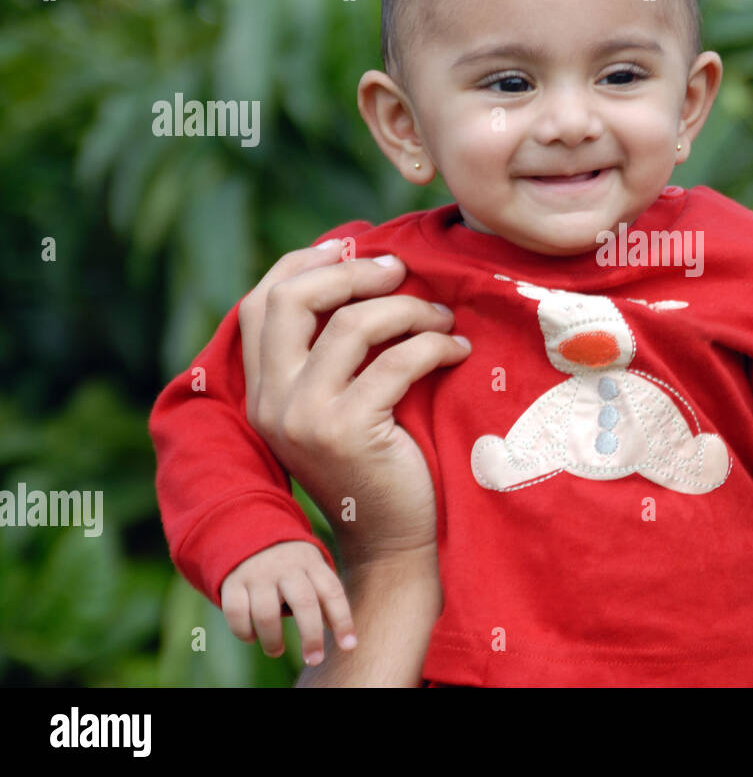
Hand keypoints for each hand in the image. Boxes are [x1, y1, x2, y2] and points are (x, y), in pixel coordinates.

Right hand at [220, 540, 353, 665]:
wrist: (249, 531)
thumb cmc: (290, 563)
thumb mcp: (312, 569)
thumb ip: (326, 598)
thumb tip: (345, 636)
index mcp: (311, 563)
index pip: (332, 592)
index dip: (343, 620)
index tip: (349, 645)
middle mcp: (286, 567)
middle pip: (303, 603)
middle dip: (311, 636)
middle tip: (314, 659)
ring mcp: (258, 574)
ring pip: (267, 613)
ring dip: (273, 640)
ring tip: (277, 650)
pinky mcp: (233, 582)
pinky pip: (236, 613)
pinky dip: (243, 631)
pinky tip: (251, 638)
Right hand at [237, 240, 470, 562]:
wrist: (390, 540)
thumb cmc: (376, 462)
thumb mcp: (338, 403)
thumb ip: (330, 352)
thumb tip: (361, 269)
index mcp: (261, 389)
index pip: (260, 301)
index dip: (305, 263)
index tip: (355, 247)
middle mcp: (271, 400)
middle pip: (293, 299)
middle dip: (354, 272)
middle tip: (402, 274)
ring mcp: (304, 418)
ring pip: (352, 324)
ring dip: (409, 309)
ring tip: (443, 319)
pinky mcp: (347, 432)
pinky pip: (397, 361)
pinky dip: (435, 345)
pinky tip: (457, 352)